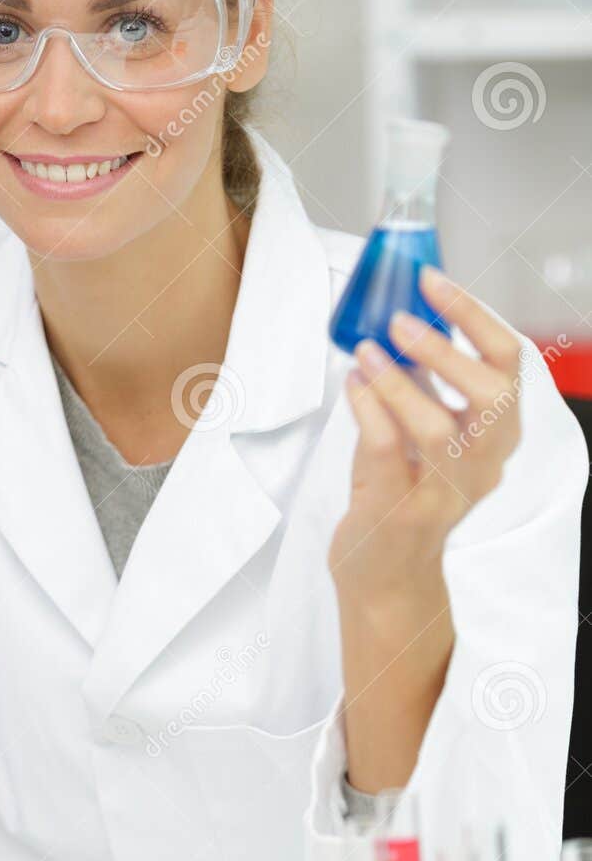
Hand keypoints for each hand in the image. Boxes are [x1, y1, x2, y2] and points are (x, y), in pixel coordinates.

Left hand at [328, 265, 522, 601]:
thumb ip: (413, 387)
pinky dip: (370, 410)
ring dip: (399, 382)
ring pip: (439, 427)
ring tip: (367, 352)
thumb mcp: (416, 435)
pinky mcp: (401, 512)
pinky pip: (391, 451)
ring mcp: (445, 493)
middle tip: (401, 320)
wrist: (385, 578)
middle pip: (493, 395)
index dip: (474, 316)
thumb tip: (394, 323)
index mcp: (495, 437)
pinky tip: (353, 385)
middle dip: (447, 349)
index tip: (433, 281)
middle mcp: (483, 465)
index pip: (507, 365)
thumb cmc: (400, 497)